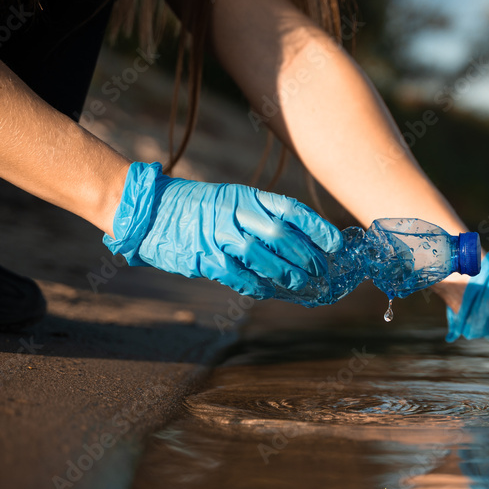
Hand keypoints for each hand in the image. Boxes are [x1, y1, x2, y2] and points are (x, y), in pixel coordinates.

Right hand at [104, 162, 341, 297]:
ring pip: (263, 259)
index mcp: (246, 196)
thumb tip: (300, 243)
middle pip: (281, 237)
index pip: (291, 209)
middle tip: (322, 272)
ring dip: (286, 276)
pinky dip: (257, 287)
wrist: (152, 213)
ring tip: (302, 286)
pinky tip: (268, 291)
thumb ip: (261, 217)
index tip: (337, 244)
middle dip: (306, 257)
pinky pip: (239, 277)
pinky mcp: (205, 258)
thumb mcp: (232, 200)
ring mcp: (219, 236)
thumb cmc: (198, 209)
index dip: (317, 228)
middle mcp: (235, 213)